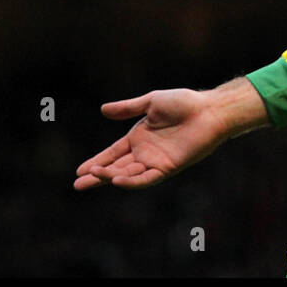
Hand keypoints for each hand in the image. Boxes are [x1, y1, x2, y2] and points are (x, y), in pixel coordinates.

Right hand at [73, 88, 229, 189]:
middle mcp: (145, 153)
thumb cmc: (184, 103)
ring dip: (111, 177)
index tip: (79, 170)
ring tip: (93, 177)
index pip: (112, 153)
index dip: (97, 161)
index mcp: (138, 137)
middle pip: (116, 168)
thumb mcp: (151, 102)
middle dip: (97, 176)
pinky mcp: (168, 167)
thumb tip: (102, 110)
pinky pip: (147, 178)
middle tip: (78, 184)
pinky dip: (132, 181)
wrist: (208, 110)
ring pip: (128, 174)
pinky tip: (117, 180)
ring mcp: (155, 161)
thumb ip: (128, 108)